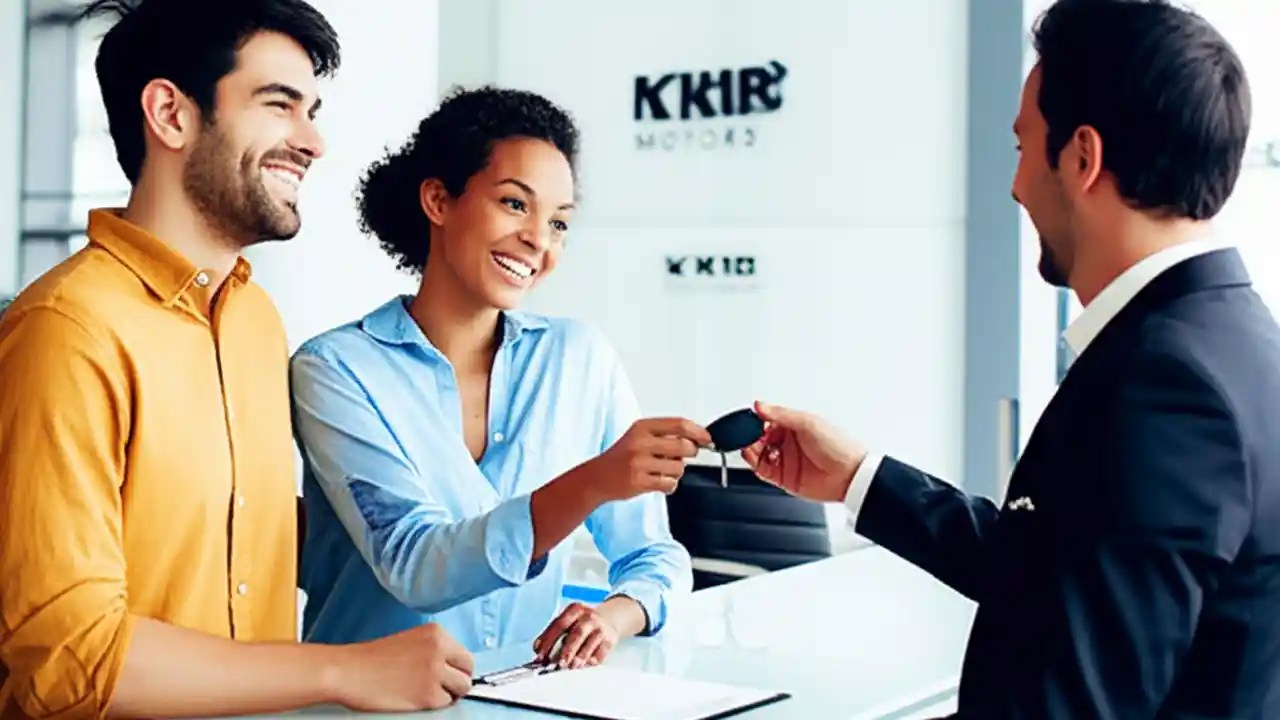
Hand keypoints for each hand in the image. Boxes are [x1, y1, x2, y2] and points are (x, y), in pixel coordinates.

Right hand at [332, 623, 474, 711]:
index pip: (464, 654)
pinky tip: (417, 699)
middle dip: (457, 681)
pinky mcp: (429, 694)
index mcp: (436, 633)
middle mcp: (440, 649)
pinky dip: (435, 704)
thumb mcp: (410, 640)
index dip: (457, 668)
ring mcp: (436, 672)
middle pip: (468, 671)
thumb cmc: (372, 659)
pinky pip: (445, 703)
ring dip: (449, 694)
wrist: (349, 671)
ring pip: (462, 688)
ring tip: (427, 693)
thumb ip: (433, 649)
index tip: (448, 675)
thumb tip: (451, 665)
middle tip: (442, 688)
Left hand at [532, 602, 619, 668]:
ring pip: (591, 642)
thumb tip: (537, 649)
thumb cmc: (581, 623)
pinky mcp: (610, 639)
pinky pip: (602, 651)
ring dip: (580, 656)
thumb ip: (552, 634)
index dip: (549, 639)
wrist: (608, 619)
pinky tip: (586, 665)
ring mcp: (601, 627)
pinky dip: (594, 659)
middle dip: (567, 650)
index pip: (560, 624)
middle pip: (577, 633)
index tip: (540, 655)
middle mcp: (589, 616)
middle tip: (558, 663)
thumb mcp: (568, 622)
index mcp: (575, 609)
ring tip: (572, 666)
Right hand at [590, 417, 711, 500]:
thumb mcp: (639, 436)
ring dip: (676, 472)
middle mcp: (641, 442)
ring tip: (663, 471)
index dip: (699, 432)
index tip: (708, 439)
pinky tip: (659, 482)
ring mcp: (639, 462)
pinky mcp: (639, 481)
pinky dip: (669, 485)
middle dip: (691, 453)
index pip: (680, 424)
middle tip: (683, 456)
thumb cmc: (621, 457)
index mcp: (643, 427)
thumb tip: (697, 438)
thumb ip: (665, 435)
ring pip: (679, 467)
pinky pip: (669, 483)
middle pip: (684, 445)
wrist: (597, 477)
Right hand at [741, 401, 865, 502]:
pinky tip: (754, 458)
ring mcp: (785, 460)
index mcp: (794, 425)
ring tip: (750, 447)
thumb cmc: (838, 446)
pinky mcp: (784, 478)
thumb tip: (759, 405)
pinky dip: (755, 464)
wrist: (851, 475)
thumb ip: (781, 414)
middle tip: (745, 435)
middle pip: (759, 438)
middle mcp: (788, 442)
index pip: (766, 420)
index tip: (746, 420)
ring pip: (758, 454)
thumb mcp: (808, 423)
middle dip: (749, 436)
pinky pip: (763, 471)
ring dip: (751, 450)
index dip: (755, 420)